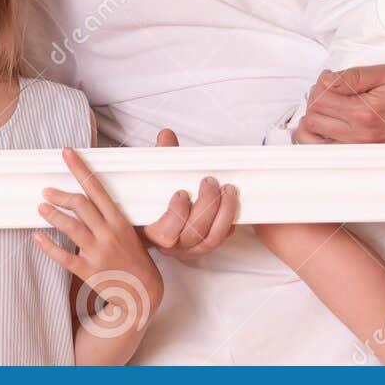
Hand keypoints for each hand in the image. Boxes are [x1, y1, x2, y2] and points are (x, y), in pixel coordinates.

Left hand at [35, 147, 165, 331]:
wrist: (142, 293)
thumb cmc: (135, 259)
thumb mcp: (130, 232)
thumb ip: (110, 217)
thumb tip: (89, 198)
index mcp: (119, 221)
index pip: (96, 188)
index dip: (79, 169)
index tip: (67, 154)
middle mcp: (108, 234)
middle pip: (80, 205)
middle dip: (60, 195)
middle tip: (47, 191)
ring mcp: (98, 253)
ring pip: (70, 227)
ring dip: (52, 215)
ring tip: (41, 208)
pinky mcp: (88, 271)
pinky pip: (63, 256)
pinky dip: (47, 246)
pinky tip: (37, 237)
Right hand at [137, 128, 239, 257]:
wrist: (158, 216)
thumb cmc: (153, 199)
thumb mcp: (153, 176)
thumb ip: (161, 157)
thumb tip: (166, 137)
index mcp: (152, 230)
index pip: (165, 233)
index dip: (177, 214)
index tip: (181, 192)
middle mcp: (173, 244)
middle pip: (193, 233)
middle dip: (206, 206)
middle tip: (209, 182)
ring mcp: (190, 248)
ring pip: (211, 239)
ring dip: (223, 213)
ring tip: (228, 190)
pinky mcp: (205, 245)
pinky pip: (221, 238)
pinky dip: (229, 222)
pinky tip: (231, 205)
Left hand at [294, 65, 384, 143]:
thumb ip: (353, 76)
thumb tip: (327, 80)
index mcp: (363, 114)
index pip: (319, 101)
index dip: (321, 85)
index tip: (331, 78)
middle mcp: (359, 136)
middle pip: (313, 118)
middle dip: (316, 100)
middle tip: (331, 90)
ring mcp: (360, 149)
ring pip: (313, 138)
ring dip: (315, 119)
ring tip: (328, 107)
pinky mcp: (363, 155)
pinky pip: (327, 152)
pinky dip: (319, 138)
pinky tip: (328, 124)